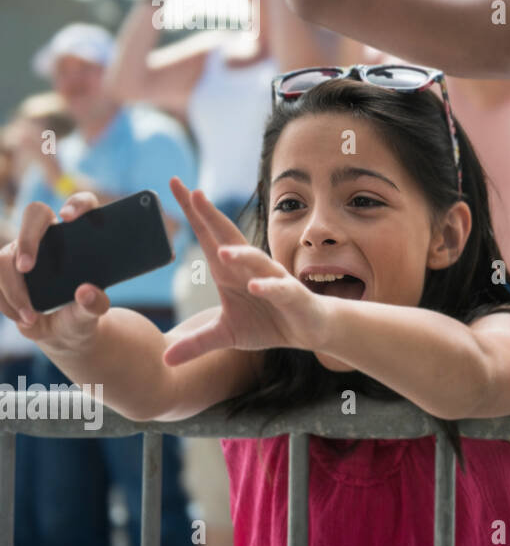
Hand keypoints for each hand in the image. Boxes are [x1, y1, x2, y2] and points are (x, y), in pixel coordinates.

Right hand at [0, 193, 112, 353]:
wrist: (62, 330)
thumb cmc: (81, 312)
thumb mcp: (93, 313)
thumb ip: (95, 305)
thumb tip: (86, 292)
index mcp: (82, 236)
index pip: (82, 204)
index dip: (76, 204)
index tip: (68, 218)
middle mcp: (51, 236)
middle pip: (34, 215)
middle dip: (27, 239)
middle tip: (26, 268)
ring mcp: (24, 248)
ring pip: (6, 255)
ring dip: (13, 287)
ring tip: (31, 315)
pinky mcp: (6, 266)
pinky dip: (5, 300)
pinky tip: (22, 316)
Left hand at [164, 177, 328, 364]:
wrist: (309, 329)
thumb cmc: (269, 322)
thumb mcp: (226, 335)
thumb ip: (196, 343)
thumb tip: (164, 361)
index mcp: (229, 271)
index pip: (206, 236)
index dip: (191, 213)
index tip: (174, 184)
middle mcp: (249, 268)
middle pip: (227, 237)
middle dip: (210, 216)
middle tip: (192, 193)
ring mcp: (271, 279)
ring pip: (254, 261)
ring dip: (240, 254)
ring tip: (221, 251)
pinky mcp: (291, 296)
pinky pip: (279, 289)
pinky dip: (268, 287)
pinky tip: (256, 287)